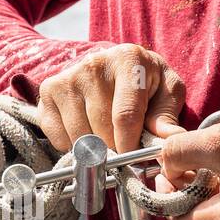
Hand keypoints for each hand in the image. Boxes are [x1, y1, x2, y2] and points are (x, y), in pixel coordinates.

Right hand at [37, 44, 186, 152]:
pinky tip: (86, 132)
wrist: (113, 66)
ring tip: (106, 138)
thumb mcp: (166, 92)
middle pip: (101, 129)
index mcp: (128, 59)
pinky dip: (72, 145)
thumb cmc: (145, 82)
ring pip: (79, 136)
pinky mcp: (49, 92)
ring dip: (94, 148)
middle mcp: (94, 64)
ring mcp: (68, 78)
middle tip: (122, 148)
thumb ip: (168, 116)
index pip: (125, 115)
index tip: (132, 160)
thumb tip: (170, 140)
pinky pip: (58, 136)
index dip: (129, 145)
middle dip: (114, 148)